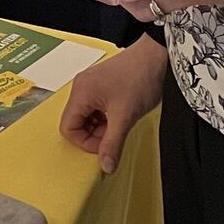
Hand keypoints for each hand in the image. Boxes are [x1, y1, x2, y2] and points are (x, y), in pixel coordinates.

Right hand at [59, 36, 165, 174]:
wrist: (155, 56)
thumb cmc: (139, 80)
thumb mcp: (125, 117)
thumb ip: (112, 144)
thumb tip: (106, 167)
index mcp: (80, 94)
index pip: (68, 128)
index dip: (85, 143)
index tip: (105, 145)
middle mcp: (80, 88)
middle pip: (76, 122)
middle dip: (94, 135)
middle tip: (115, 135)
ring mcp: (90, 85)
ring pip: (87, 117)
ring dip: (101, 127)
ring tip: (121, 124)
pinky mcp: (100, 85)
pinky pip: (95, 108)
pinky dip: (105, 118)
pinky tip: (121, 115)